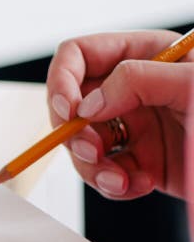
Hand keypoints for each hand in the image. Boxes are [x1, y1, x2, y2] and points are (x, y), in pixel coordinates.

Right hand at [46, 31, 193, 199]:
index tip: (68, 111)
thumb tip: (88, 105)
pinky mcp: (141, 162)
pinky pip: (105, 173)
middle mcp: (136, 92)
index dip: (62, 82)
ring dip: (93, 168)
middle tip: (92, 152)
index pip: (79, 56)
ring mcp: (136, 128)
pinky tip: (137, 185)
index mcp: (147, 57)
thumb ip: (136, 81)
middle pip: (73, 106)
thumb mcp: (193, 86)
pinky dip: (113, 185)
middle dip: (75, 134)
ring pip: (83, 145)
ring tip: (119, 179)